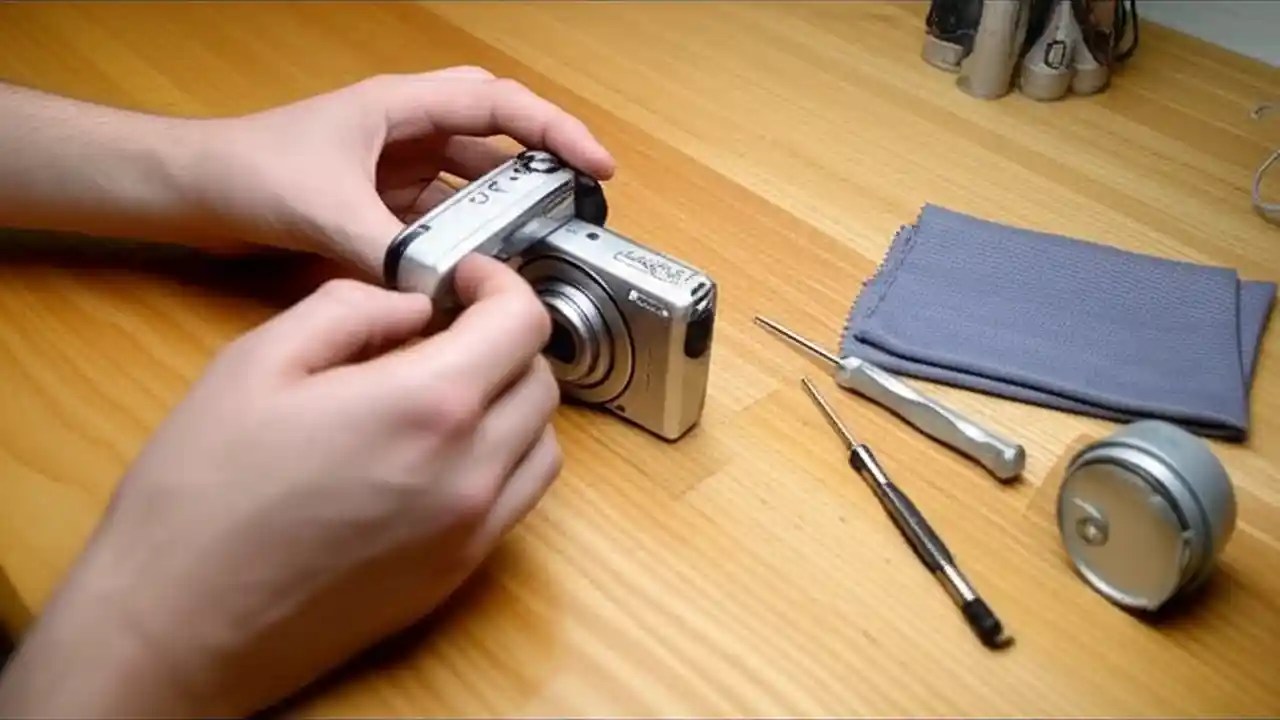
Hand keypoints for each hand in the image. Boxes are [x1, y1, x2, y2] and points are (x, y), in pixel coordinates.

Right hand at [0, 256, 561, 716]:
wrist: (178, 623)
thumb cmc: (201, 492)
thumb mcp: (257, 363)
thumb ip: (349, 312)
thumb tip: (410, 306)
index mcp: (427, 405)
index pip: (522, 325)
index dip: (501, 284)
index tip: (465, 278)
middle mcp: (470, 470)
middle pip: (540, 381)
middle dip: (505, 338)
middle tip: (448, 328)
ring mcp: (470, 530)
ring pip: (541, 443)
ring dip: (512, 401)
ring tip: (450, 388)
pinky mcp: (456, 572)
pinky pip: (518, 499)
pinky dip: (505, 459)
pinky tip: (444, 451)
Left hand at [195, 66, 615, 275]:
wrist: (194, 191)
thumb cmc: (247, 170)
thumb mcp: (324, 209)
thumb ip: (385, 250)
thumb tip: (441, 291)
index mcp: (401, 107)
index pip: (499, 105)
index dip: (555, 131)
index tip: (594, 166)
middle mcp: (405, 130)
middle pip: (494, 134)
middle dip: (539, 162)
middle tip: (578, 199)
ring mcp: (393, 165)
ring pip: (468, 180)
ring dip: (499, 207)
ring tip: (534, 243)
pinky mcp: (379, 200)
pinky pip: (439, 215)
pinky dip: (460, 238)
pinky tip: (472, 268)